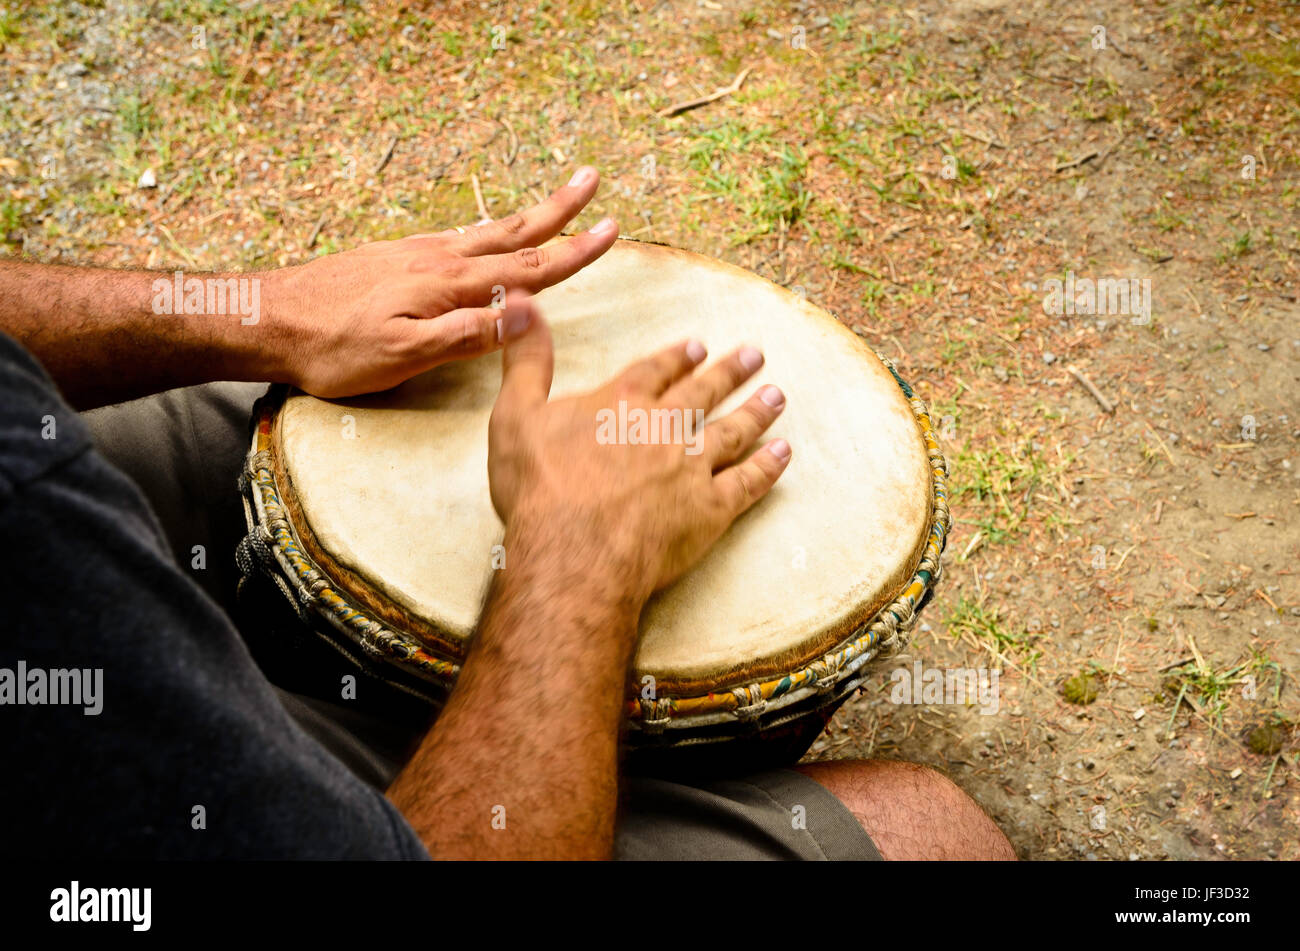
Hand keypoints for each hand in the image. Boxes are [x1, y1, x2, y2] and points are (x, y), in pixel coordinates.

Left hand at [270, 167, 616, 397]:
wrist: (270, 319)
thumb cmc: (333, 348)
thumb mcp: (401, 355)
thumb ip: (464, 334)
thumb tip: (523, 314)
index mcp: (448, 284)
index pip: (527, 267)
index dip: (572, 253)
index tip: (611, 232)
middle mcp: (438, 260)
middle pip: (514, 232)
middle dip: (560, 211)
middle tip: (593, 182)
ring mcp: (417, 255)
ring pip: (488, 231)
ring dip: (529, 214)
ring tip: (558, 198)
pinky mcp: (397, 258)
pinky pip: (459, 237)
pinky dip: (490, 229)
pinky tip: (489, 232)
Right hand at [487, 292, 792, 606]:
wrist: (575, 551)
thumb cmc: (539, 488)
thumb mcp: (516, 413)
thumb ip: (525, 359)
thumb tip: (519, 302)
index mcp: (620, 404)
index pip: (654, 371)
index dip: (676, 358)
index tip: (698, 346)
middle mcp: (663, 428)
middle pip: (703, 393)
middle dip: (729, 373)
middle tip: (755, 356)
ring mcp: (691, 468)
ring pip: (732, 431)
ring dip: (756, 411)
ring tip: (776, 396)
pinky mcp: (710, 510)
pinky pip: (747, 483)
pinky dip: (767, 467)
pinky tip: (783, 454)